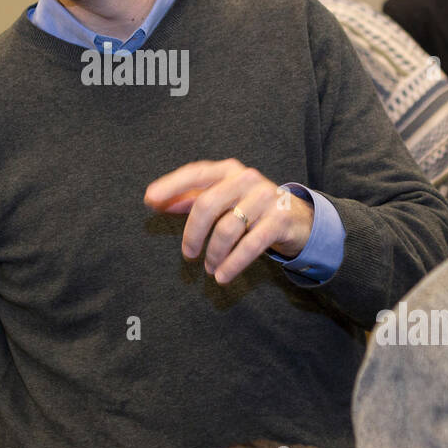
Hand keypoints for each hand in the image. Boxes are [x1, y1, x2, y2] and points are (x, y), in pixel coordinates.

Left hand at [144, 159, 313, 284]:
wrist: (298, 219)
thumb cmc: (250, 207)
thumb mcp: (223, 198)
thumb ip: (190, 198)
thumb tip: (155, 201)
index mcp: (228, 170)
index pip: (195, 173)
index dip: (171, 185)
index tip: (150, 199)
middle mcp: (246, 179)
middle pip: (208, 204)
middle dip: (193, 234)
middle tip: (188, 255)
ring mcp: (265, 198)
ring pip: (228, 228)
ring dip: (214, 254)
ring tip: (210, 269)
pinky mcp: (279, 220)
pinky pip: (250, 245)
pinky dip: (233, 264)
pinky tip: (223, 277)